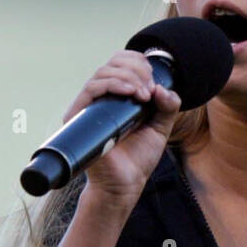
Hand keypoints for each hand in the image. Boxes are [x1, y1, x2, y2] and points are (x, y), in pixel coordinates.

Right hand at [60, 49, 181, 214]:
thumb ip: (168, 106)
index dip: (138, 63)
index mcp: (117, 96)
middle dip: (136, 70)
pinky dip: (113, 85)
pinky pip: (92, 89)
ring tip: (144, 94)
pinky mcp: (78, 116)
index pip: (121, 63)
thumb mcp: (160, 128)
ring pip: (103, 73)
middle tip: (150, 90)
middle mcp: (100, 98)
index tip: (153, 80)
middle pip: (112, 63)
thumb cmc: (138, 158)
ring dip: (128, 77)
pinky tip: (131, 92)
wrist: (125, 184)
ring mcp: (88, 106)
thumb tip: (162, 88)